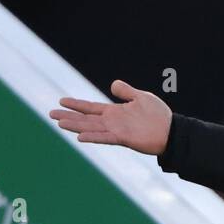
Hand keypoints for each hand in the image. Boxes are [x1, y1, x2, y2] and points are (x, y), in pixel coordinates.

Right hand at [49, 80, 171, 155]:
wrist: (171, 131)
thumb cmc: (159, 115)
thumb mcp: (141, 97)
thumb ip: (126, 91)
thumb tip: (112, 85)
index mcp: (115, 112)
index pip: (91, 108)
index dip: (77, 105)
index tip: (61, 101)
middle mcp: (113, 122)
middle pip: (86, 119)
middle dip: (69, 116)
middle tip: (51, 114)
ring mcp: (117, 131)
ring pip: (91, 128)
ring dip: (76, 126)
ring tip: (59, 123)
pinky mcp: (124, 138)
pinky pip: (105, 138)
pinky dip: (93, 137)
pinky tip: (80, 137)